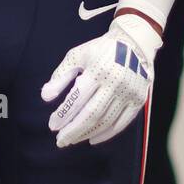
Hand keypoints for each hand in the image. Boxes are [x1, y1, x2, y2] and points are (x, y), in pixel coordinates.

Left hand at [41, 17, 158, 147]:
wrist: (134, 43)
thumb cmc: (101, 50)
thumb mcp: (77, 56)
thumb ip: (60, 76)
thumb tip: (45, 96)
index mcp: (98, 70)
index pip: (77, 98)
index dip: (64, 114)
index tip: (52, 125)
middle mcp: (115, 83)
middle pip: (92, 114)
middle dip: (74, 130)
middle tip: (60, 141)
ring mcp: (129, 93)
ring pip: (106, 121)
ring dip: (87, 133)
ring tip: (73, 139)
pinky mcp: (138, 100)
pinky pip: (121, 123)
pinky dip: (106, 134)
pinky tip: (93, 138)